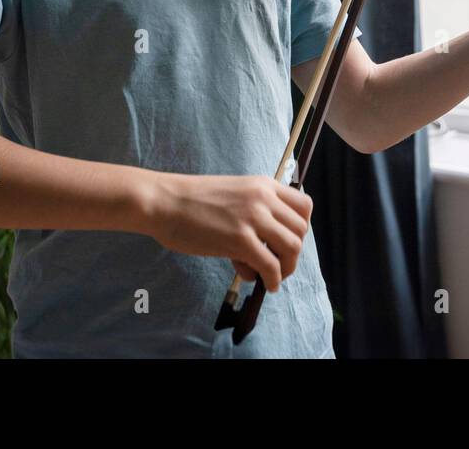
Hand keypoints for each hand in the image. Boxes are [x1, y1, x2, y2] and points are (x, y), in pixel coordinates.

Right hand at [146, 172, 312, 292]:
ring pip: (292, 247)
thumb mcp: (232, 194)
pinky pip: (271, 266)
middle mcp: (263, 198)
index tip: (286, 240)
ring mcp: (253, 218)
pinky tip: (265, 284)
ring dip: (287, 268)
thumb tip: (262, 252)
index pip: (304, 205)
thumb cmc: (190, 201)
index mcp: (262, 184)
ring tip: (273, 277)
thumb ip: (252, 214)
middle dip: (294, 251)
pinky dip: (273, 280)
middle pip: (301, 229)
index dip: (300, 227)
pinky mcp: (240, 240)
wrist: (164, 201)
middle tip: (279, 263)